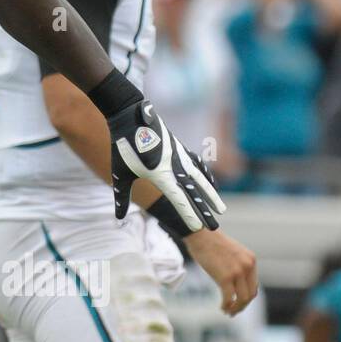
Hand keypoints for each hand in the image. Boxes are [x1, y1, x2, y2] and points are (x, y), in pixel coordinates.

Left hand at [108, 99, 224, 231]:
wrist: (130, 115)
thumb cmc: (122, 146)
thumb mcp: (119, 174)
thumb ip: (122, 197)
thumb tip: (119, 218)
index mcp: (160, 174)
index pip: (178, 198)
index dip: (188, 213)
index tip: (198, 227)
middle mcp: (174, 166)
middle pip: (194, 192)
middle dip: (205, 210)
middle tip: (215, 226)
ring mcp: (180, 156)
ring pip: (200, 179)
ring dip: (211, 195)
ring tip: (221, 209)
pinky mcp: (180, 149)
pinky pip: (198, 165)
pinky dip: (207, 176)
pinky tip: (212, 185)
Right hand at [186, 227, 257, 314]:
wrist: (199, 234)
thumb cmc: (209, 242)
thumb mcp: (230, 253)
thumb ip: (236, 265)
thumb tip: (232, 281)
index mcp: (250, 260)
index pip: (254, 285)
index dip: (247, 297)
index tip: (238, 303)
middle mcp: (247, 266)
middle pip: (250, 294)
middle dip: (242, 306)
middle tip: (233, 312)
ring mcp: (237, 272)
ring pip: (242, 298)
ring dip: (236, 308)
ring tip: (228, 312)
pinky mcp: (225, 277)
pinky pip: (229, 297)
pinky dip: (226, 306)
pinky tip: (221, 308)